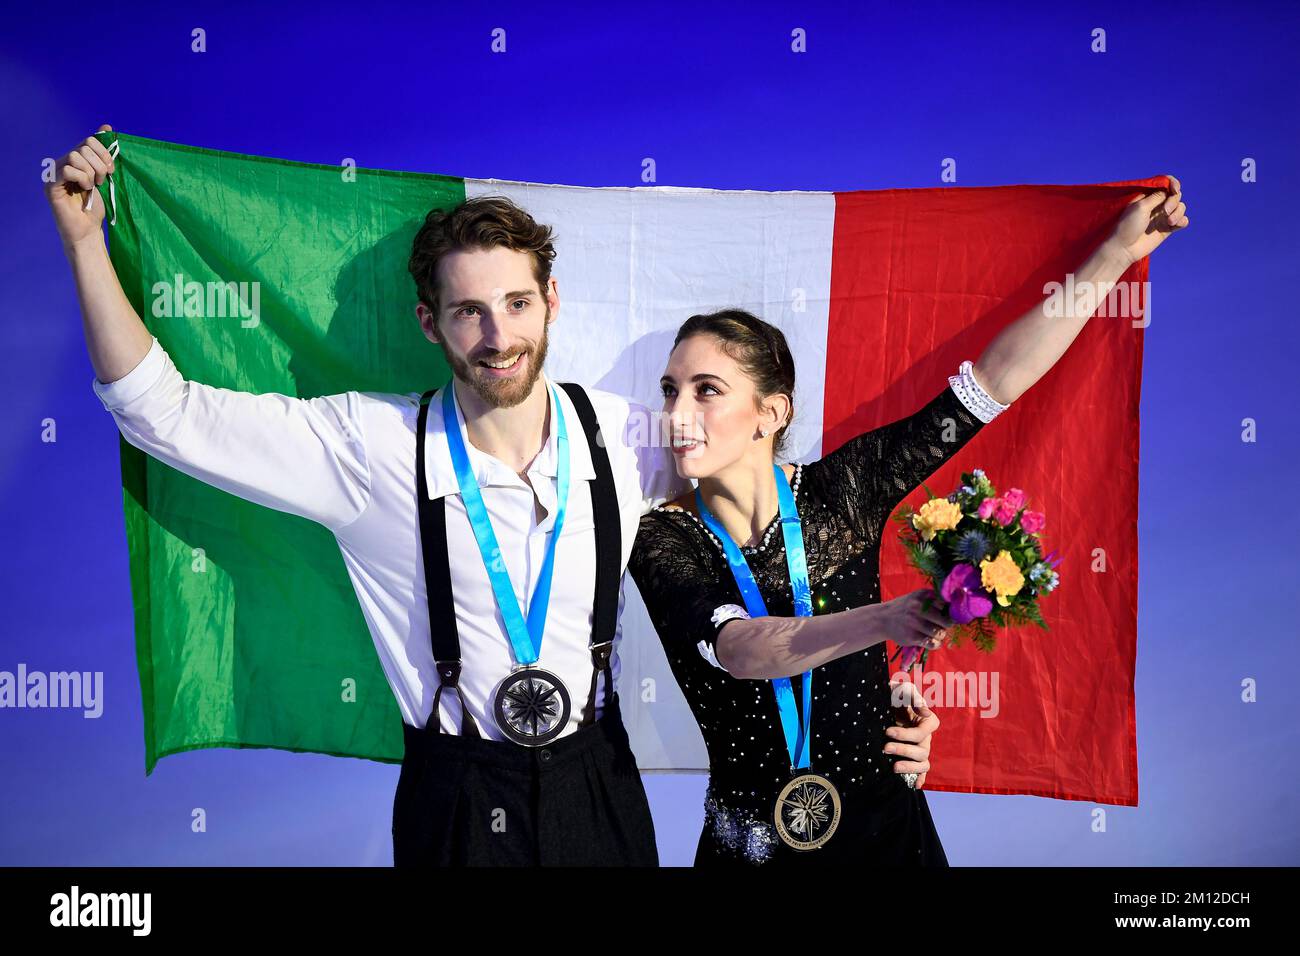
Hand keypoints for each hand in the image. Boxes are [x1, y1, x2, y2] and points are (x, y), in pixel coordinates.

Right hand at [45, 124, 114, 251]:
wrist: (88, 230)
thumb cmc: (96, 206)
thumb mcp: (104, 177)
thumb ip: (104, 155)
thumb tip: (106, 127)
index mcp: (76, 160)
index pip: (89, 140)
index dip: (104, 153)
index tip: (111, 170)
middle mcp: (63, 163)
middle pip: (84, 147)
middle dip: (99, 165)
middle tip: (101, 181)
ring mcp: (55, 173)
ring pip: (76, 156)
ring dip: (91, 173)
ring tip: (92, 186)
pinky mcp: (51, 184)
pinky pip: (67, 169)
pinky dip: (81, 179)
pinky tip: (84, 189)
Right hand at [878, 587, 953, 651]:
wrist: (882, 618)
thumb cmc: (906, 608)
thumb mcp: (917, 597)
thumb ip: (935, 600)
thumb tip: (957, 610)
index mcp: (923, 595)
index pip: (947, 606)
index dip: (950, 613)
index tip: (948, 616)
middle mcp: (918, 607)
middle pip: (947, 621)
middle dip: (946, 626)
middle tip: (941, 626)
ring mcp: (914, 622)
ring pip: (940, 633)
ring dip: (940, 636)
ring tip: (933, 634)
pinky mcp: (911, 636)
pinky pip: (932, 643)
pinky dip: (935, 644)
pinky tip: (931, 641)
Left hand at [886, 679, 937, 789]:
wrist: (888, 706)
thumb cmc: (896, 696)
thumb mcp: (902, 690)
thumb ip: (911, 694)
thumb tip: (924, 712)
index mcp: (928, 721)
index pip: (924, 731)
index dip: (907, 734)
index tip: (887, 731)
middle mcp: (927, 737)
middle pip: (922, 750)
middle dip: (903, 750)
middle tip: (885, 747)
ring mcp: (921, 748)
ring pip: (923, 763)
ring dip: (909, 767)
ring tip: (893, 767)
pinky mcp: (914, 757)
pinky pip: (921, 771)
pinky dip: (919, 779)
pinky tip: (913, 786)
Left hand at [1106, 174, 1188, 265]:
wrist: (1124, 248)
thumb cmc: (1128, 226)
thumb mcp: (1141, 206)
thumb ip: (1157, 196)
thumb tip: (1169, 191)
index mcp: (1147, 197)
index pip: (1164, 184)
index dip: (1173, 184)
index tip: (1175, 189)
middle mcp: (1156, 205)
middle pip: (1175, 195)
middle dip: (1174, 201)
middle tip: (1165, 211)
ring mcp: (1162, 217)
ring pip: (1180, 207)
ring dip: (1178, 212)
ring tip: (1169, 221)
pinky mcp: (1167, 229)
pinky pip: (1182, 221)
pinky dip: (1182, 221)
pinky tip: (1175, 225)